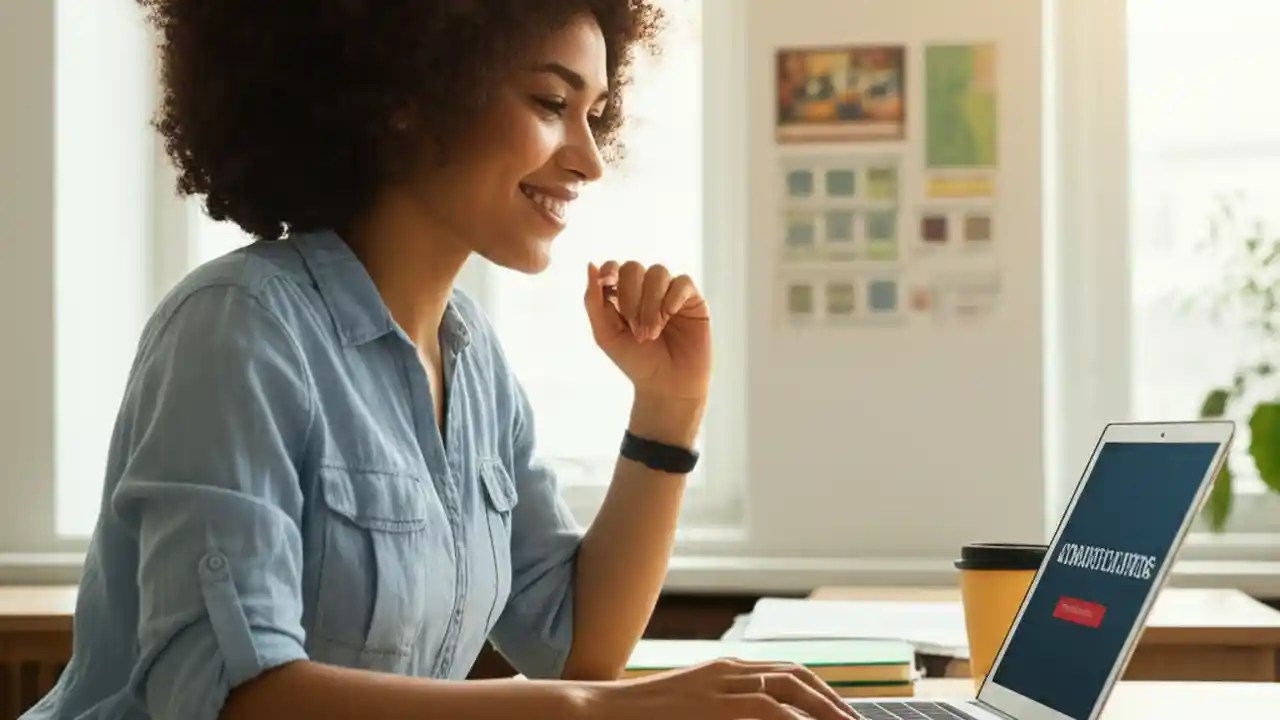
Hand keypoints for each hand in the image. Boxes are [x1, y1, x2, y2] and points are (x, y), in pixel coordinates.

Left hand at [583, 261, 711, 401]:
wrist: (667, 386)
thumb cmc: (636, 362)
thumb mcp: (606, 335)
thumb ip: (594, 302)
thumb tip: (590, 264)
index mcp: (622, 295)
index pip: (613, 268)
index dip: (609, 271)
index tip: (605, 284)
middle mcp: (646, 289)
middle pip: (633, 268)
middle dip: (630, 297)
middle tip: (635, 330)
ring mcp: (670, 292)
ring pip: (658, 273)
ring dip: (650, 304)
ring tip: (651, 333)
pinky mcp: (693, 300)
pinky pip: (682, 282)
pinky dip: (672, 298)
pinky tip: (670, 317)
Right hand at [585, 658, 857, 719]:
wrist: (600, 712)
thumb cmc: (641, 719)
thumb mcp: (691, 711)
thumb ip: (723, 713)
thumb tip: (762, 716)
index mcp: (724, 669)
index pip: (786, 672)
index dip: (820, 691)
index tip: (842, 714)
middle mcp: (728, 670)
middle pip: (796, 676)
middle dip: (833, 700)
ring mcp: (720, 684)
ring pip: (790, 689)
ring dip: (825, 709)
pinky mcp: (713, 704)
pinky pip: (768, 709)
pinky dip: (796, 719)